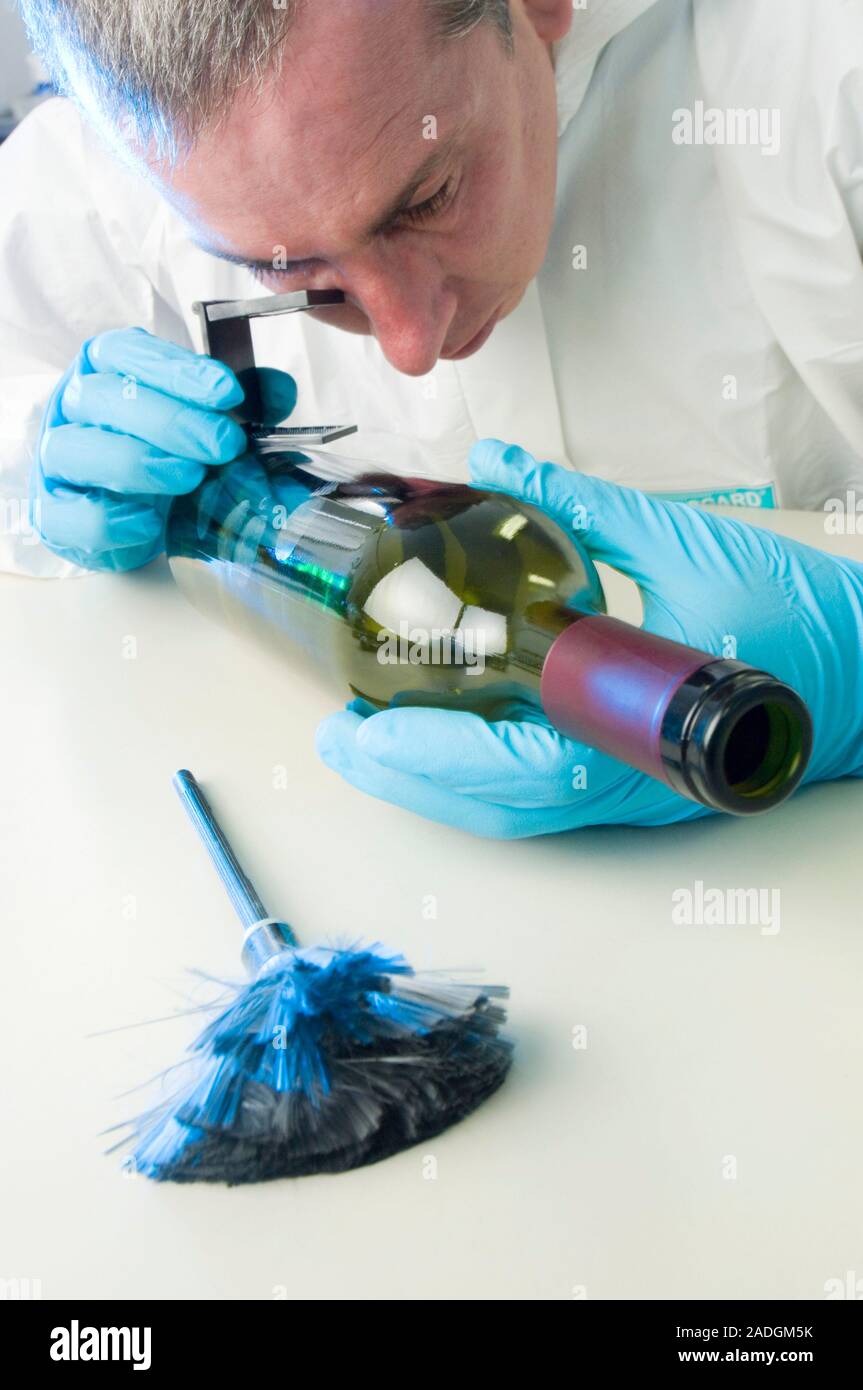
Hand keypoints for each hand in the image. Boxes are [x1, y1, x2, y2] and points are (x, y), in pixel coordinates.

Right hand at [32, 327, 295, 571]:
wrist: (118, 508)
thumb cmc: (159, 449)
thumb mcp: (200, 418)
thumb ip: (236, 403)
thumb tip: (280, 391)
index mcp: (108, 368)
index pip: (130, 353)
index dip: (179, 371)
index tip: (228, 393)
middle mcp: (76, 406)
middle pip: (108, 398)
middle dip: (173, 420)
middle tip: (225, 443)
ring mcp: (58, 459)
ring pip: (79, 449)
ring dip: (140, 463)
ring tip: (191, 478)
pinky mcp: (53, 512)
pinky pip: (72, 514)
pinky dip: (112, 519)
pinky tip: (150, 524)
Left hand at [316, 440, 862, 837]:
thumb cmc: (804, 617)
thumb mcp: (685, 545)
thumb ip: (580, 507)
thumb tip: (493, 464)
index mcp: (644, 736)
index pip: (518, 769)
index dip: (431, 758)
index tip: (361, 734)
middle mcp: (631, 779)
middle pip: (500, 805)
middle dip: (410, 778)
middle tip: (341, 742)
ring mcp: (633, 788)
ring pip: (519, 808)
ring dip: (438, 780)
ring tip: (376, 740)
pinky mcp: (635, 777)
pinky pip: (545, 792)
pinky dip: (484, 771)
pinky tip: (448, 736)